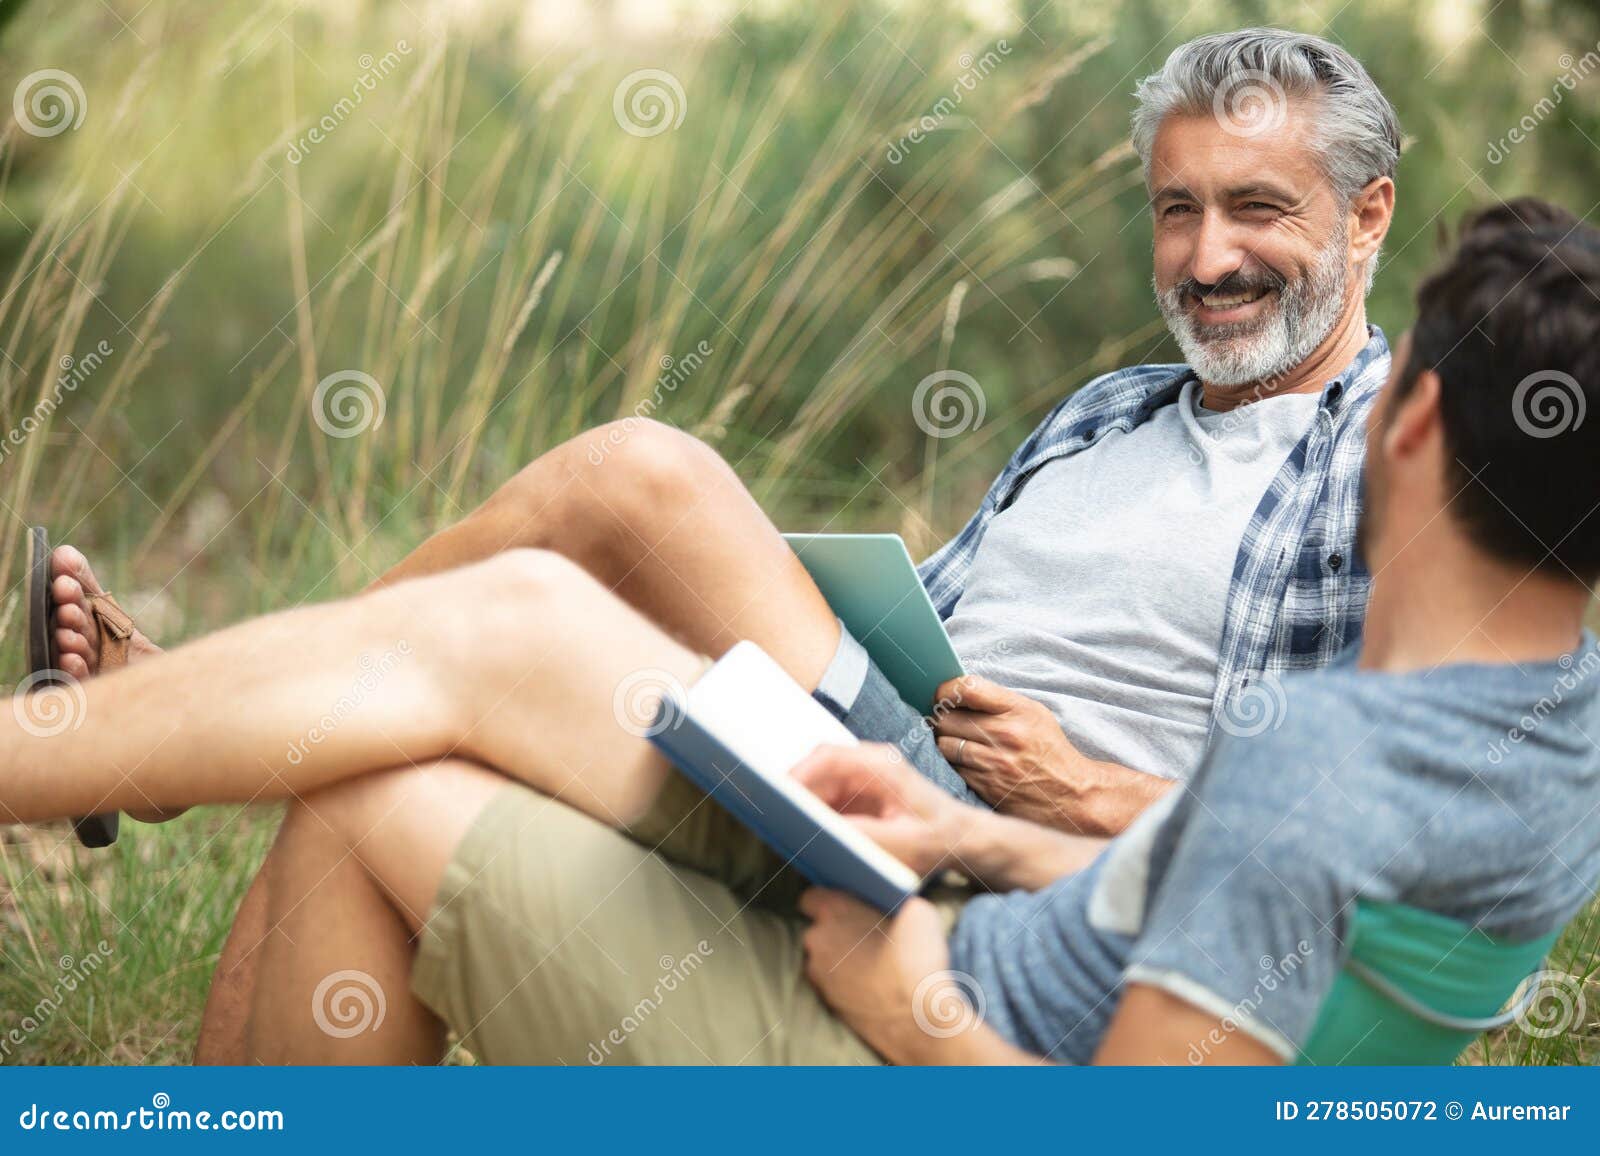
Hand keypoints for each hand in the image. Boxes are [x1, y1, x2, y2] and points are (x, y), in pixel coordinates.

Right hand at [791, 743, 963, 875]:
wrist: (961, 839)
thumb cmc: (939, 838)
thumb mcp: (905, 843)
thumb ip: (867, 837)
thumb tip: (827, 833)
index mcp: (881, 767)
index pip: (830, 757)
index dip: (800, 772)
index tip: (779, 791)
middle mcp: (868, 766)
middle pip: (817, 770)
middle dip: (793, 791)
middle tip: (770, 814)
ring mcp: (861, 780)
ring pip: (817, 785)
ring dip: (801, 805)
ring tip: (779, 826)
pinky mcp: (857, 798)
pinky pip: (825, 801)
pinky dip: (812, 816)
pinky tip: (801, 835)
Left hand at [799, 888, 953, 1063]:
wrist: (920, 1019)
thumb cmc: (916, 957)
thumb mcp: (917, 910)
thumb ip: (894, 904)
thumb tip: (900, 909)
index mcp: (832, 911)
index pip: (812, 897)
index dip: (830, 899)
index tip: (850, 905)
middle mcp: (817, 942)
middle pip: (820, 931)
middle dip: (839, 932)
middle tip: (871, 936)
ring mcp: (820, 979)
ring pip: (826, 962)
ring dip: (843, 961)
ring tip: (876, 965)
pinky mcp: (831, 1008)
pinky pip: (836, 988)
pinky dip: (850, 986)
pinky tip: (876, 989)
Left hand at [932, 675, 1132, 833]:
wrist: (1071, 793)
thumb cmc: (1048, 749)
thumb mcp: (1033, 714)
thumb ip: (997, 701)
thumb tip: (955, 692)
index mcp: (1018, 710)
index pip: (968, 688)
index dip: (946, 689)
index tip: (942, 694)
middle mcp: (1005, 734)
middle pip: (947, 718)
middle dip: (941, 718)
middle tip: (946, 721)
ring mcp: (994, 762)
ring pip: (943, 744)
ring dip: (944, 743)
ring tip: (954, 742)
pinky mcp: (986, 786)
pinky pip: (952, 769)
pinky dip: (952, 765)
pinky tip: (964, 763)